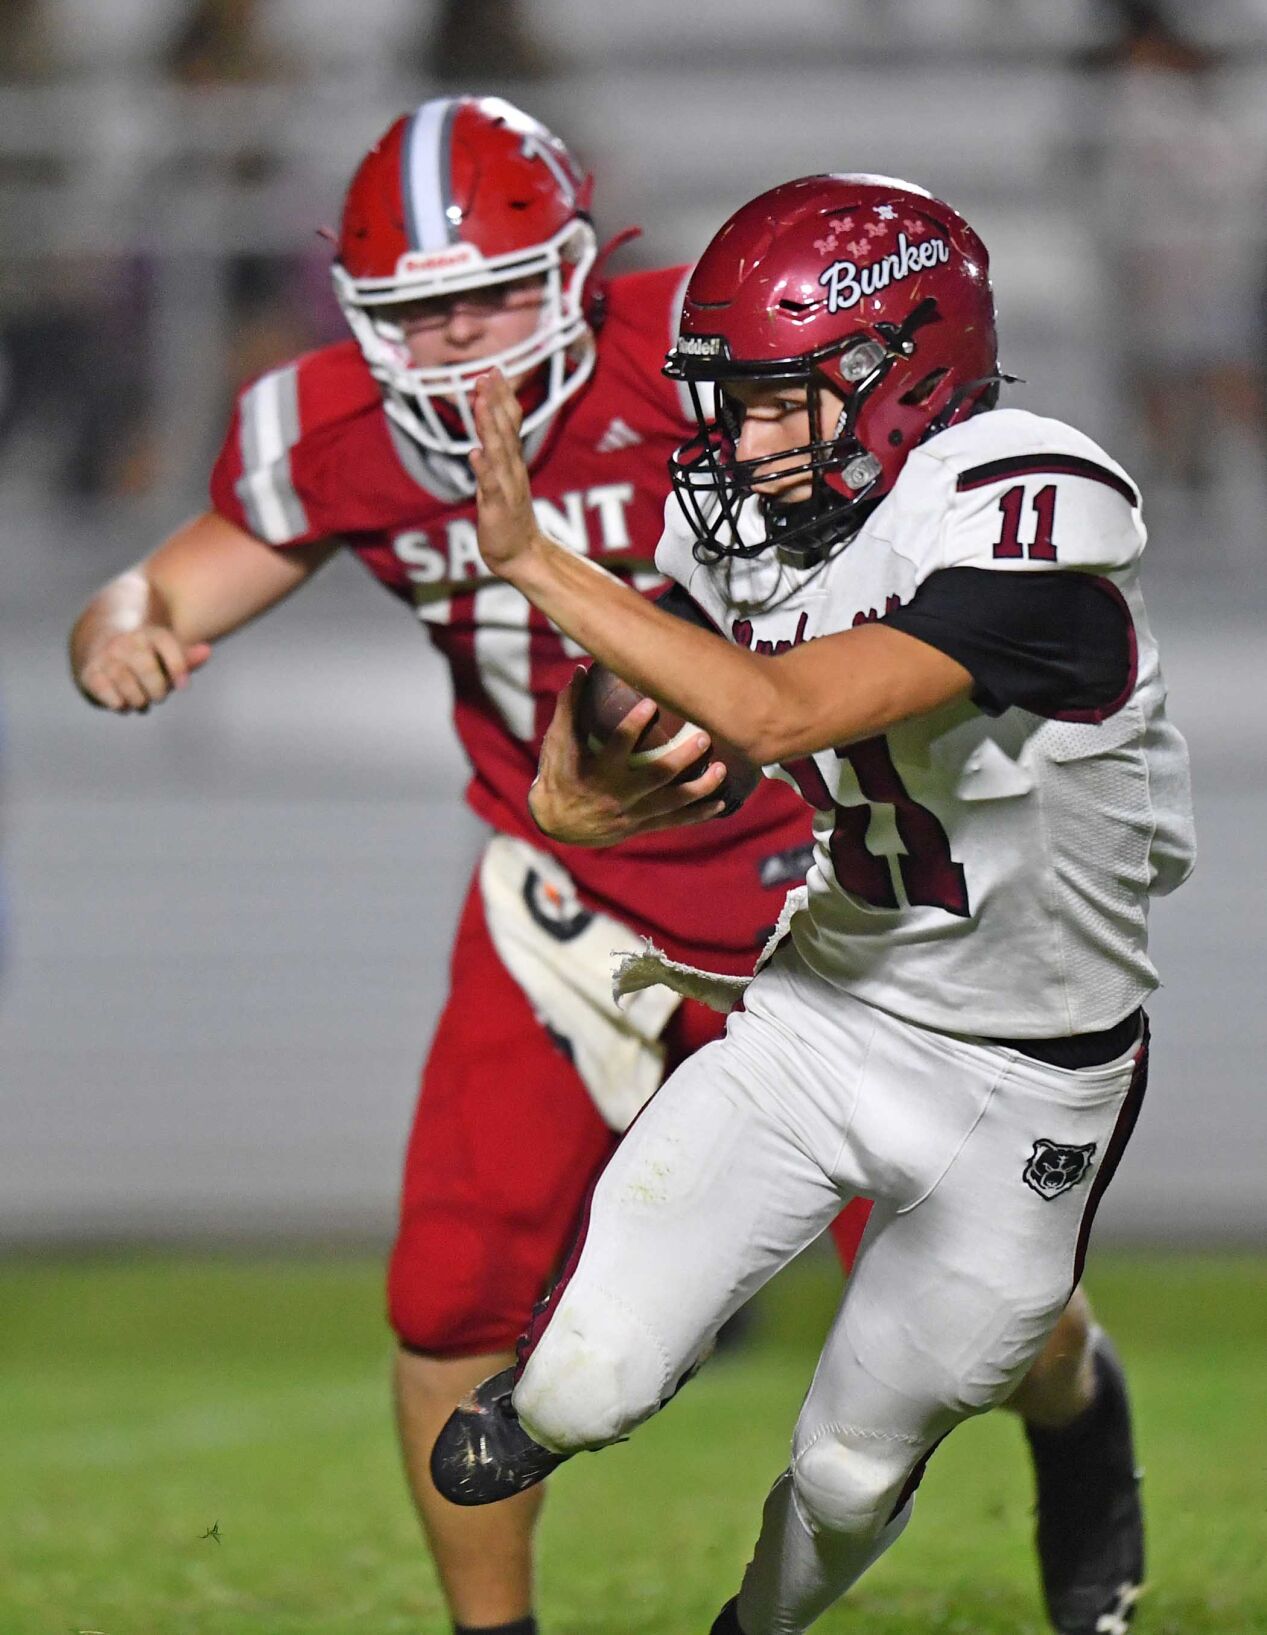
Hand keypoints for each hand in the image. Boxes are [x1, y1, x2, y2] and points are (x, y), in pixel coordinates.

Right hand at [75, 626, 212, 711]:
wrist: (101, 647)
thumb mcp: (167, 657)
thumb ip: (187, 659)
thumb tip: (206, 651)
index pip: (168, 646)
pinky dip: (119, 704)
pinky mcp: (91, 672)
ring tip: (140, 702)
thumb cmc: (145, 659)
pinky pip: (108, 694)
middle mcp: (127, 641)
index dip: (178, 669)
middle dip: (158, 692)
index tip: (183, 686)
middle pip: (149, 672)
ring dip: (139, 702)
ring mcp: (107, 656)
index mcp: (151, 634)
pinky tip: (122, 703)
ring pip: (129, 687)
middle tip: (157, 696)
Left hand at [471, 369, 547, 577]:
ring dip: (489, 427)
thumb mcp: (502, 481)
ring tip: (480, 402)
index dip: (502, 397)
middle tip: (488, 374)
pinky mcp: (497, 508)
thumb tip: (485, 437)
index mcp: (511, 463)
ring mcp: (506, 488)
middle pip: (505, 430)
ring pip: (498, 452)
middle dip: (495, 402)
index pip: (509, 424)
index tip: (495, 370)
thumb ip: (496, 458)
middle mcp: (512, 470)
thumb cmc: (508, 520)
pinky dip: (484, 470)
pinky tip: (475, 453)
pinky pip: (490, 487)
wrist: (522, 556)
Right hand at [528, 670, 728, 846]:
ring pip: (671, 801)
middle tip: (704, 737)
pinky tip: (720, 802)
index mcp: (597, 770)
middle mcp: (617, 794)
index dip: (634, 724)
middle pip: (656, 775)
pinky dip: (698, 813)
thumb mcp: (558, 742)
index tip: (653, 703)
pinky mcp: (641, 826)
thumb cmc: (559, 773)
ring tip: (721, 769)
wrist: (557, 822)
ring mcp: (632, 813)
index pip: (618, 745)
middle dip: (683, 757)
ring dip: (699, 786)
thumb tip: (582, 669)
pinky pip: (673, 821)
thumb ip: (570, 707)